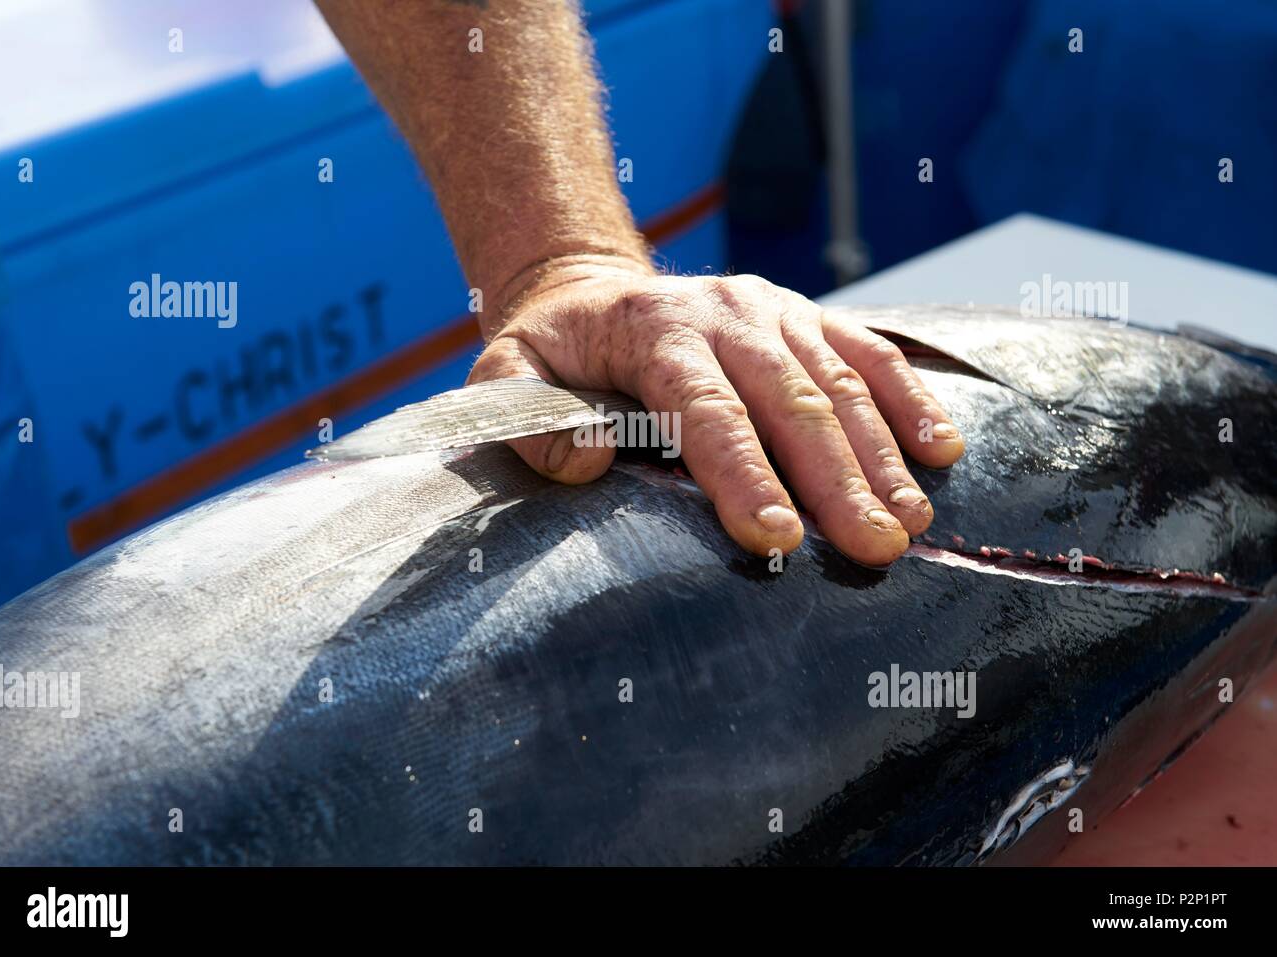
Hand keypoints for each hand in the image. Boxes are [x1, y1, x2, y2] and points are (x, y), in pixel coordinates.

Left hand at [468, 256, 964, 564]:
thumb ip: (526, 417)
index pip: (707, 412)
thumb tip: (588, 460)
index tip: (779, 540)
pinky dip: (909, 398)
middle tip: (874, 550)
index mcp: (657, 333)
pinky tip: (942, 450)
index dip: (745, 477)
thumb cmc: (555, 352)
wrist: (593, 291)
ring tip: (909, 522)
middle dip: (836, 481)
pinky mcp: (807, 317)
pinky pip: (870, 351)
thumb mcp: (508, 374)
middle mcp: (728, 314)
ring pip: (840, 382)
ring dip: (881, 455)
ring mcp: (776, 310)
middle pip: (791, 402)